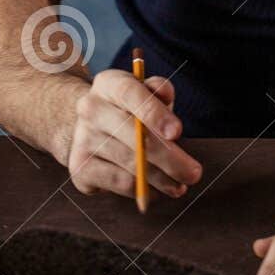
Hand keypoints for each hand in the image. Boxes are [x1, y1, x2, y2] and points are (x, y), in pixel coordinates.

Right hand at [65, 68, 201, 199]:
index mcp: (108, 83)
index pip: (130, 93)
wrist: (92, 130)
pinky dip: (144, 190)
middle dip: (169, 158)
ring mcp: (82, 139)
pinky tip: (157, 190)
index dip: (154, 113)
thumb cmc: (130, 110)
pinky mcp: (81, 168)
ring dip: (162, 180)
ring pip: (130, 165)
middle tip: (194, 174)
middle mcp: (90, 108)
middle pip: (134, 136)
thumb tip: (165, 94)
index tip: (177, 132)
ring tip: (180, 186)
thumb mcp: (146, 93)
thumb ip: (159, 90)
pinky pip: (121, 184)